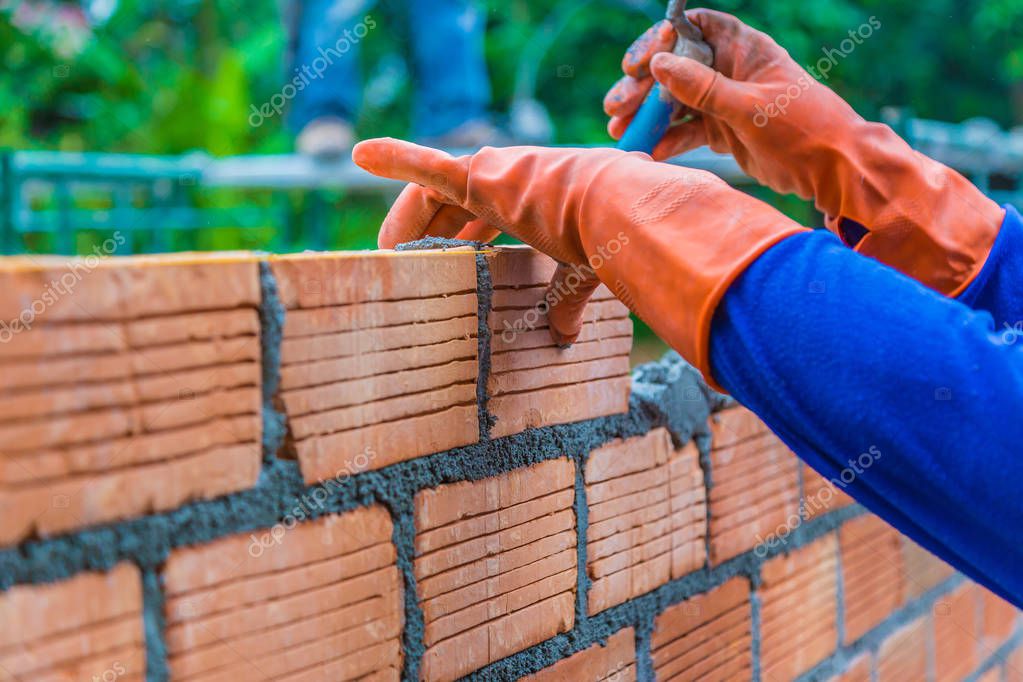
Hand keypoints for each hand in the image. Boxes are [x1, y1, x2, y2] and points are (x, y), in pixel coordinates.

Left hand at [353, 139, 806, 384]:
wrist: (625, 214)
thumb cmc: (612, 241)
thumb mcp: (582, 273)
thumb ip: (565, 300)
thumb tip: (565, 336)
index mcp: (532, 196)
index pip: (483, 210)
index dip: (463, 232)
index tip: (451, 257)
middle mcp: (510, 178)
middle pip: (451, 201)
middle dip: (428, 230)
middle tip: (404, 261)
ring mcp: (494, 173)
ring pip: (432, 191)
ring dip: (406, 221)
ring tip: (386, 252)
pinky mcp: (482, 177)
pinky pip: (428, 165)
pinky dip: (395, 156)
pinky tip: (360, 153)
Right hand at [605, 10, 1003, 295]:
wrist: (833, 169)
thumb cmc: (803, 128)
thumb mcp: (750, 107)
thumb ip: (703, 88)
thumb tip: (660, 64)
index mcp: (744, 50)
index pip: (694, 28)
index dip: (662, 40)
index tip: (638, 63)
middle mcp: (730, 71)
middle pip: (676, 67)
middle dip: (643, 85)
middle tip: (617, 105)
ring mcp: (725, 102)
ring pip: (676, 101)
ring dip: (647, 115)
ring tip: (619, 131)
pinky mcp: (724, 132)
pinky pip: (687, 131)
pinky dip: (666, 140)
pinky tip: (646, 152)